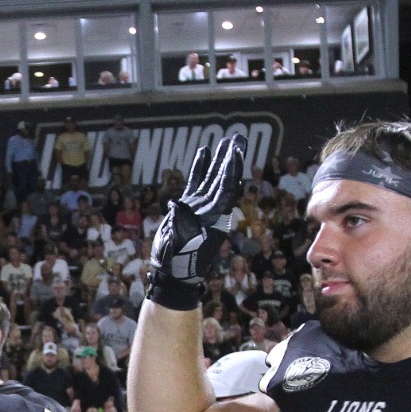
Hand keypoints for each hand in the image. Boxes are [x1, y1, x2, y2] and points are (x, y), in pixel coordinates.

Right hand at [148, 134, 245, 309]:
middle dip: (231, 159)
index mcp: (215, 217)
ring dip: (219, 160)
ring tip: (226, 140)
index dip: (231, 170)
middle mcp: (212, 210)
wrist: (172, 273)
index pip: (226, 189)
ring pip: (212, 178)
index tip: (236, 151)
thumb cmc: (178, 262)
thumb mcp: (180, 243)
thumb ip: (181, 223)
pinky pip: (196, 183)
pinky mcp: (188, 208)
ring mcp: (201, 207)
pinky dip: (200, 168)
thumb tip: (177, 204)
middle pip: (224, 179)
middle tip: (238, 137)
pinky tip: (204, 151)